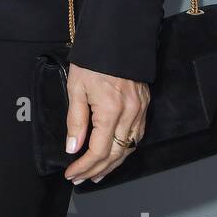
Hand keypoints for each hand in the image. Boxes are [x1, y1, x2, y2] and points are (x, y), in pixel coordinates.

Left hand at [63, 62, 149, 183]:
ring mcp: (140, 111)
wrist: (115, 38)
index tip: (72, 173)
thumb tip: (73, 148)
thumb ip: (76, 120)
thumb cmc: (93, 60)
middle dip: (96, 170)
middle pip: (115, 155)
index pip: (98, 151)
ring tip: (96, 173)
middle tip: (81, 178)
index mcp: (111, 110)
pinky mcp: (144, 106)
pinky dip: (124, 150)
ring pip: (128, 149)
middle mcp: (130, 115)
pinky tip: (114, 154)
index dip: (84, 166)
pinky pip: (137, 137)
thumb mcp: (76, 88)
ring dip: (112, 165)